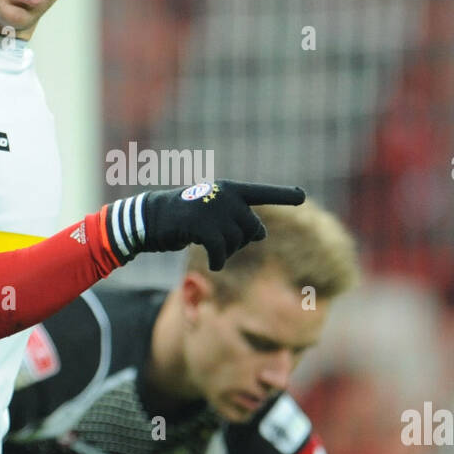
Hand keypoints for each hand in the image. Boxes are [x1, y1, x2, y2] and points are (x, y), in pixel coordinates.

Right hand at [103, 180, 305, 269]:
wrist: (151, 218)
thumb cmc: (184, 218)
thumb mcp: (211, 212)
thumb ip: (236, 218)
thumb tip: (260, 234)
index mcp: (230, 189)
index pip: (261, 193)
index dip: (282, 195)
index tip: (301, 196)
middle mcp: (226, 196)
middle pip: (253, 230)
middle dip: (241, 242)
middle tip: (220, 242)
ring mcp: (215, 209)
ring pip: (237, 243)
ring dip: (227, 253)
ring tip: (210, 246)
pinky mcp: (203, 225)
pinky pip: (222, 252)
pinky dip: (219, 262)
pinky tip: (214, 264)